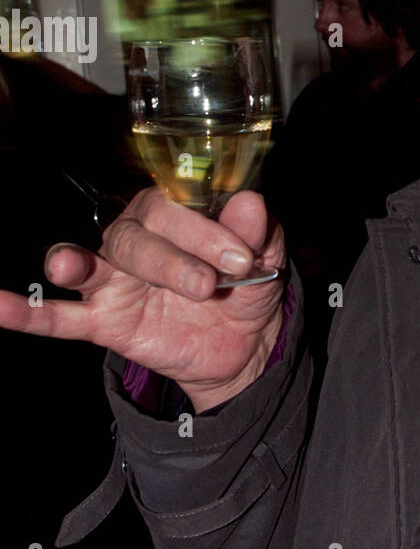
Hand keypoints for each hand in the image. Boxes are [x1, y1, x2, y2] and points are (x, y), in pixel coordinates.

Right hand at [0, 187, 284, 412]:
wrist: (241, 346)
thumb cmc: (246, 286)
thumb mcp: (264, 260)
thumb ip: (257, 233)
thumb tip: (252, 202)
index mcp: (176, 212)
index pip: (177, 207)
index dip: (205, 230)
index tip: (242, 258)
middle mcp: (138, 237)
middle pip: (136, 237)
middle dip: (170, 259)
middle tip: (205, 285)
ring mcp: (114, 279)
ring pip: (95, 264)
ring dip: (78, 263)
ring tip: (68, 264)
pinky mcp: (103, 320)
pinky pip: (57, 317)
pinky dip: (26, 313)